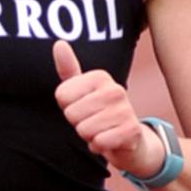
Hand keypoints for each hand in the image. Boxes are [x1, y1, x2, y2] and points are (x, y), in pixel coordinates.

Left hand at [52, 40, 164, 177]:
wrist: (129, 139)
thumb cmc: (98, 112)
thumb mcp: (81, 91)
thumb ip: (68, 69)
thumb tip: (59, 43)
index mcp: (100, 76)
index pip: (61, 96)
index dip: (67, 107)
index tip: (83, 107)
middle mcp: (115, 89)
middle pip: (71, 114)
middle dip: (77, 123)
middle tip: (92, 121)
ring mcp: (125, 109)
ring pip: (84, 130)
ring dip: (88, 136)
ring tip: (101, 130)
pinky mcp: (131, 130)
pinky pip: (98, 143)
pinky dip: (99, 147)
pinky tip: (109, 140)